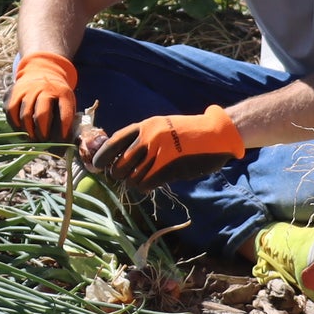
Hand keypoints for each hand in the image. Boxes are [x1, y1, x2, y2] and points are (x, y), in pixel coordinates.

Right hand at [6, 52, 78, 142]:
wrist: (42, 73)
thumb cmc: (56, 97)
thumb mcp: (66, 104)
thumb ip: (65, 123)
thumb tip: (59, 149)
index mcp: (63, 93)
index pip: (64, 115)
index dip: (62, 133)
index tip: (60, 144)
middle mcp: (45, 88)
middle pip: (42, 114)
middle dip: (42, 133)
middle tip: (43, 140)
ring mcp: (27, 89)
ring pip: (25, 115)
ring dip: (28, 131)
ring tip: (32, 137)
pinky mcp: (13, 91)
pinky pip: (11, 112)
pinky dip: (15, 124)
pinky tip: (21, 129)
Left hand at [91, 106, 245, 186]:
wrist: (216, 133)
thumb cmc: (188, 132)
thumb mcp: (162, 127)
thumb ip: (143, 139)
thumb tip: (120, 157)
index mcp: (145, 126)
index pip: (113, 142)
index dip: (102, 157)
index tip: (97, 166)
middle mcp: (148, 138)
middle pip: (119, 165)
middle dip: (119, 174)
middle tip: (125, 176)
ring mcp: (159, 154)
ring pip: (131, 178)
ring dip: (133, 182)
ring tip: (141, 179)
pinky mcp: (169, 169)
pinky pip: (146, 184)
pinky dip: (144, 187)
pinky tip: (149, 184)